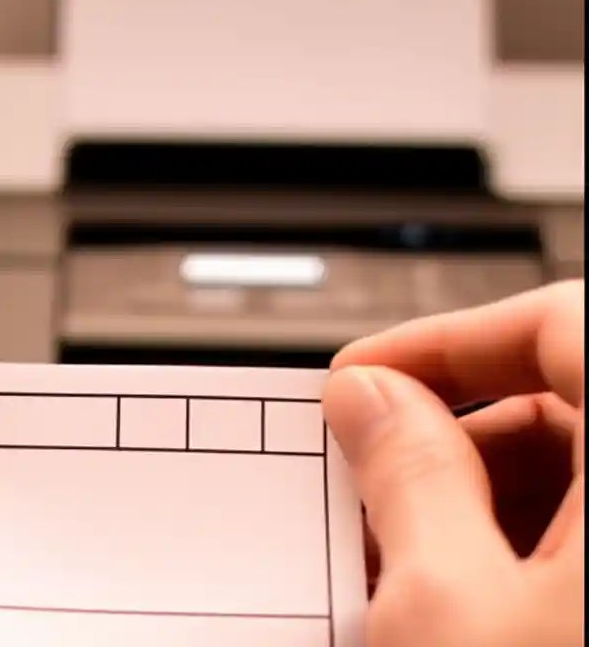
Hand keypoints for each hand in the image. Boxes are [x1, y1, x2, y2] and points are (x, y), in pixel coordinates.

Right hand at [326, 280, 582, 645]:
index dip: (449, 338)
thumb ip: (408, 478)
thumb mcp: (448, 609)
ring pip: (586, 478)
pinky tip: (470, 612)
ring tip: (413, 575)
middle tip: (378, 493)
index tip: (367, 377)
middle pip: (574, 402)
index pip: (562, 321)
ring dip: (489, 509)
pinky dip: (538, 559)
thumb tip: (369, 397)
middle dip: (459, 441)